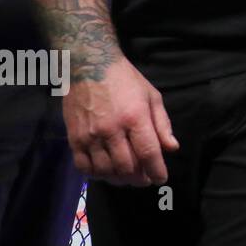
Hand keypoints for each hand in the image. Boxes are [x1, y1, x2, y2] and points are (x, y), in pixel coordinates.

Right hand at [63, 57, 177, 186]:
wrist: (89, 66)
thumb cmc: (126, 80)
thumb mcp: (151, 96)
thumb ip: (162, 124)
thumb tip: (171, 148)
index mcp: (135, 117)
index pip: (148, 153)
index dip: (156, 170)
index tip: (161, 179)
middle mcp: (112, 129)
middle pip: (127, 166)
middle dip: (139, 178)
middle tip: (144, 179)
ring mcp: (90, 135)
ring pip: (106, 170)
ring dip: (119, 179)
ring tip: (127, 177)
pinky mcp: (74, 138)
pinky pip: (83, 166)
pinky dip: (96, 174)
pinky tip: (105, 172)